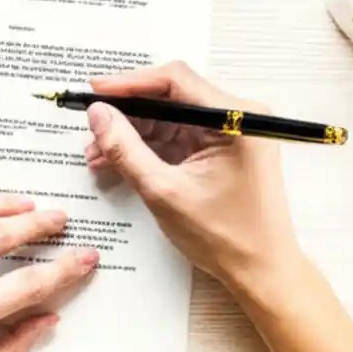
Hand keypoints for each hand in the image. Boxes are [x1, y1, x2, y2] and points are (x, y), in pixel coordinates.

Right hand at [83, 61, 302, 297]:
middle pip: (170, 97)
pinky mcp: (221, 149)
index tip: (95, 90)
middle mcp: (237, 117)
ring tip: (98, 152)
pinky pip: (177, 136)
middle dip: (127, 113)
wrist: (260, 271)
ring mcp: (230, 133)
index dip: (129, 83)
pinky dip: (148, 147)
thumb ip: (126, 149)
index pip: (175, 81)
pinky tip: (118, 160)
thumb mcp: (164, 192)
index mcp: (236, 119)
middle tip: (92, 127)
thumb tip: (98, 115)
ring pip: (169, 118)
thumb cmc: (227, 237)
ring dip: (133, 133)